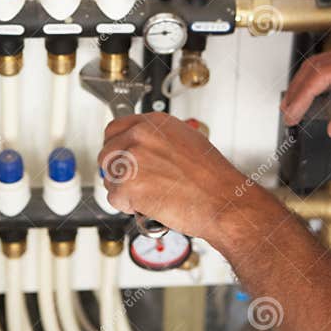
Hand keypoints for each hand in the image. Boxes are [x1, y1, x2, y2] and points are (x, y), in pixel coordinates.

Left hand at [97, 113, 264, 239]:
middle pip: (107, 153)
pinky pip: (114, 199)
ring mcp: (132, 159)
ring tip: (151, 194)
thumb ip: (160, 139)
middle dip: (117, 171)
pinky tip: (150, 204)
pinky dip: (129, 207)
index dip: (116, 147)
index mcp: (154, 123)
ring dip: (124, 190)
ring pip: (109, 178)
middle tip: (135, 182)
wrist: (223, 201)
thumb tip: (145, 147)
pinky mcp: (128, 184)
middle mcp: (140, 136)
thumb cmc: (213, 178)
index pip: (115, 129)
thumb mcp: (188, 141)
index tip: (120, 156)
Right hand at [281, 41, 330, 138]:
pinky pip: (330, 68)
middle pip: (315, 66)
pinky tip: (310, 99)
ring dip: (303, 85)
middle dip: (296, 90)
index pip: (322, 74)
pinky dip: (315, 83)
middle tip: (288, 114)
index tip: (293, 115)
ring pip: (320, 65)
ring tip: (294, 109)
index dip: (302, 95)